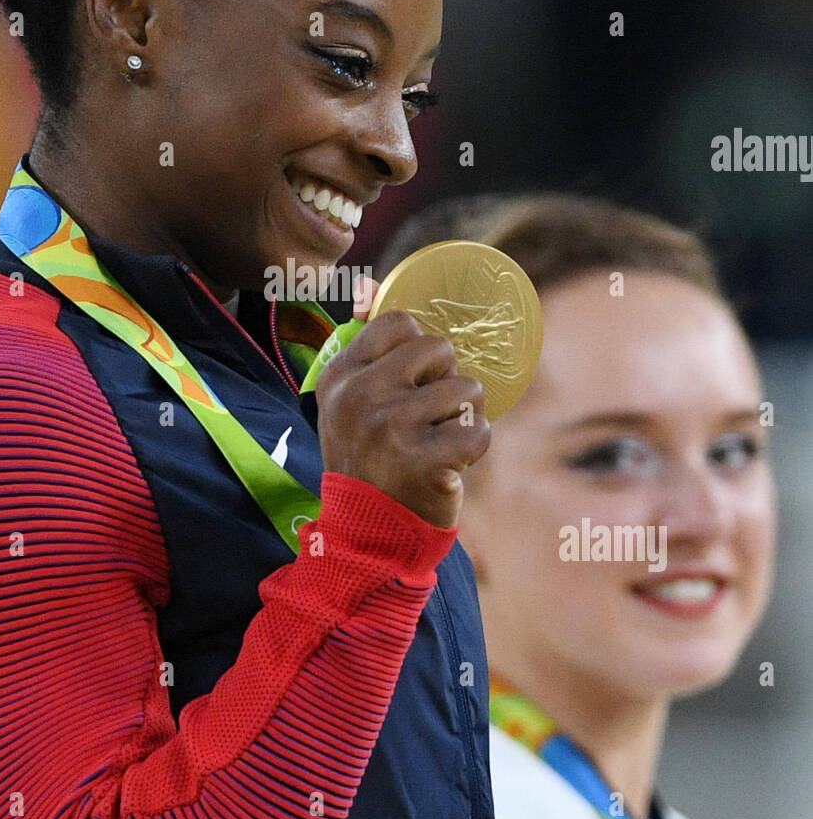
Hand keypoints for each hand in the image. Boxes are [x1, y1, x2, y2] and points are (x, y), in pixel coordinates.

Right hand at [316, 283, 490, 528]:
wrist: (368, 533)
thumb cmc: (369, 457)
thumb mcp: (349, 401)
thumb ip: (364, 347)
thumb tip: (366, 286)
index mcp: (341, 375)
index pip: (398, 322)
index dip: (419, 350)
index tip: (412, 381)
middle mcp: (359, 396)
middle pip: (440, 349)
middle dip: (446, 381)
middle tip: (427, 417)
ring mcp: (389, 429)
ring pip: (467, 389)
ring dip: (464, 417)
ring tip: (438, 441)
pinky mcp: (422, 462)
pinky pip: (478, 430)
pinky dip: (474, 447)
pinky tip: (451, 463)